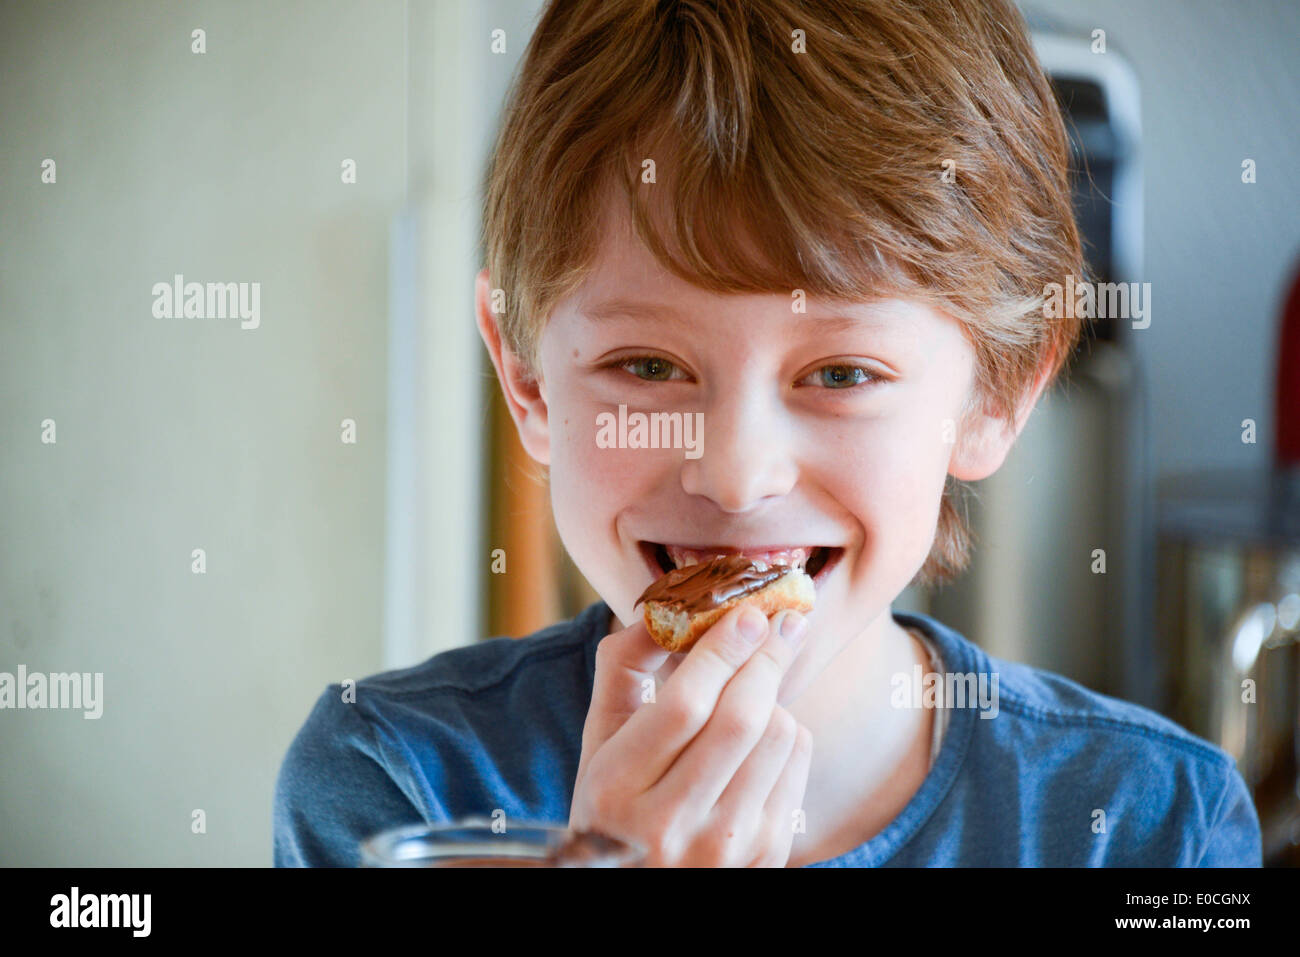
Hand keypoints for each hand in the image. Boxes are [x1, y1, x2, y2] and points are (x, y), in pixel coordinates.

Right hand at [570, 603, 812, 866]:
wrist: (643, 886)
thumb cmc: (619, 802)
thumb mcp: (600, 742)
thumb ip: (620, 670)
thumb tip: (662, 610)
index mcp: (616, 788)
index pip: (684, 705)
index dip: (722, 651)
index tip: (747, 615)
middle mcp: (668, 825)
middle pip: (739, 719)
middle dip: (766, 659)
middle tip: (781, 623)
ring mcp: (723, 845)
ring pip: (777, 737)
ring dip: (775, 698)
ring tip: (753, 692)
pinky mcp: (766, 855)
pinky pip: (798, 764)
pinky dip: (788, 733)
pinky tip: (763, 734)